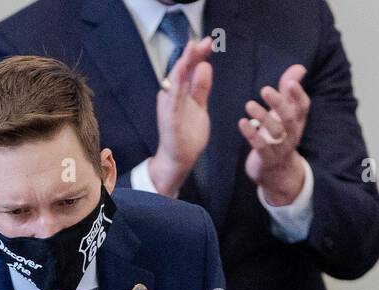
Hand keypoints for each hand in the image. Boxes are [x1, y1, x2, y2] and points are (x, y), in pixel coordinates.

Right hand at [148, 36, 213, 196]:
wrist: (179, 159)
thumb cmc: (187, 134)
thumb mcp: (199, 106)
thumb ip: (201, 87)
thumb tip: (205, 66)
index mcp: (180, 92)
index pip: (189, 69)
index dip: (198, 55)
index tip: (208, 43)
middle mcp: (172, 96)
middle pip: (182, 71)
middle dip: (192, 55)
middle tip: (204, 41)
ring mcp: (169, 107)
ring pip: (176, 82)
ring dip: (184, 65)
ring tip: (191, 49)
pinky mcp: (169, 119)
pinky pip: (173, 100)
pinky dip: (177, 86)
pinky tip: (182, 73)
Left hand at [239, 64, 309, 205]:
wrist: (277, 173)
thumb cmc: (279, 136)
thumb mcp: (285, 115)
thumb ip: (288, 92)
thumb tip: (299, 67)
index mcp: (297, 121)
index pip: (303, 106)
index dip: (298, 94)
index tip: (290, 81)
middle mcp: (291, 134)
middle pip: (289, 118)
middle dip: (278, 103)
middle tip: (265, 89)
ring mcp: (280, 148)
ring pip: (275, 132)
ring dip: (263, 117)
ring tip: (249, 104)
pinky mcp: (267, 159)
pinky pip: (261, 147)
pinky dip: (251, 135)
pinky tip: (242, 123)